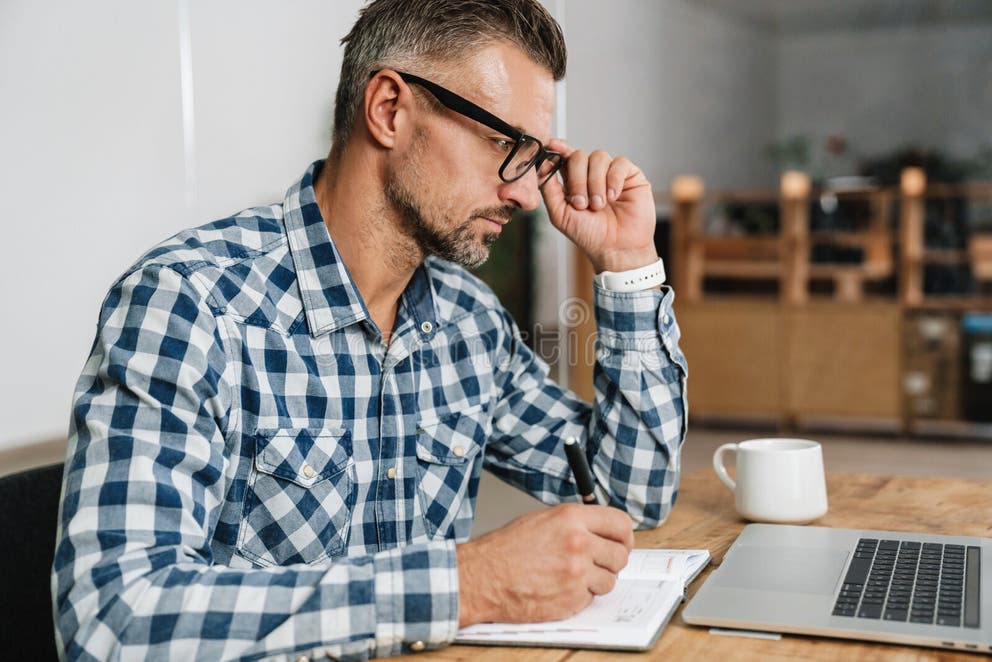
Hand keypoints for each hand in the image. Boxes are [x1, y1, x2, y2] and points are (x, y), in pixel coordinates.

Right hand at [456, 503, 633, 625]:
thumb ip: (576, 523)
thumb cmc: (506, 549)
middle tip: (596, 563)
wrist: (483, 577)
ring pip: (609, 580)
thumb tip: (602, 530)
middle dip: (611, 561)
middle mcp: (579, 543)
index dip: (624, 536)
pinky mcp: (572, 599)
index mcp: (572, 518)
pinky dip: (580, 596)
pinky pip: (591, 599)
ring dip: (596, 581)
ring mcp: (577, 573)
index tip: (622, 543)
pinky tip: (559, 588)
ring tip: (570, 576)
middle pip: (621, 555)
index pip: (621, 524)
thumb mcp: (543, 520)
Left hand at [541, 140, 657, 272]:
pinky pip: (619, 163)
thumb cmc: (589, 234)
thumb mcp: (560, 214)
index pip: (565, 157)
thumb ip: (549, 189)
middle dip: (577, 179)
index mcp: (574, 181)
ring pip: (598, 157)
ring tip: (599, 205)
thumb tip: (541, 164)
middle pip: (578, 156)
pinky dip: (613, 180)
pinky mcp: (630, 175)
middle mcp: (592, 174)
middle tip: (581, 203)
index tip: (551, 145)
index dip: (558, 148)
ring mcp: (611, 173)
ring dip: (595, 183)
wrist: (616, 248)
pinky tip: (613, 197)